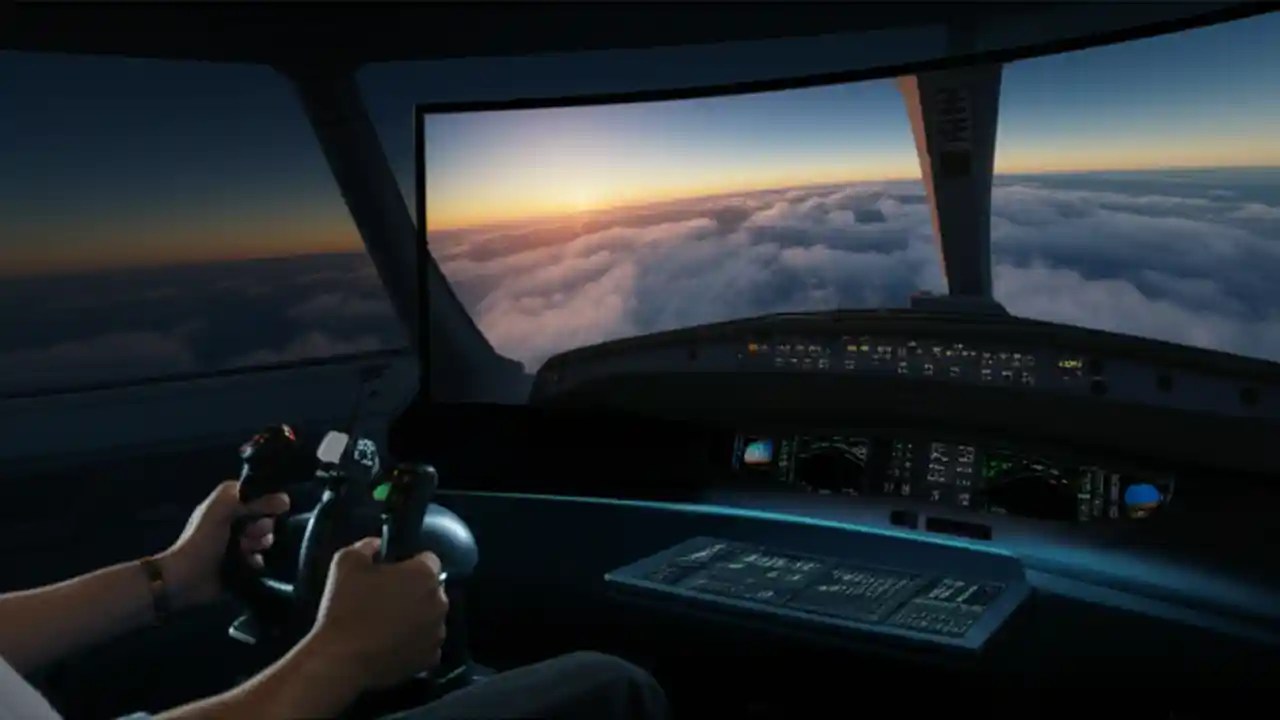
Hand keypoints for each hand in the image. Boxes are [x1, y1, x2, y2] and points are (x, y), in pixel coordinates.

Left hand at [157, 480, 289, 609]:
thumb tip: (286, 500)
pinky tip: (247, 564)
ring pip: (267, 538)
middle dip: (260, 528)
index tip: (261, 514)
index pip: (261, 495)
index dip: (265, 504)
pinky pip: (264, 557)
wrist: (187, 578)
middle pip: (267, 517)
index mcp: (230, 502)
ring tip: (243, 552)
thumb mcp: (223, 511)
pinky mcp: (244, 562)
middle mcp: (236, 519)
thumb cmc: (201, 539)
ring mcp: (241, 542)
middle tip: (246, 536)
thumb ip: (253, 501)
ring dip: (258, 545)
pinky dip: (257, 561)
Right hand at [308, 538, 448, 691]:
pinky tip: (392, 645)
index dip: (409, 565)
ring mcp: (437, 633)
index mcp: (424, 575)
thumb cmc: (344, 608)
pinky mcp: (430, 659)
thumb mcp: (346, 563)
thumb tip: (377, 544)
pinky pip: (426, 644)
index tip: (391, 574)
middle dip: (414, 591)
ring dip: (416, 618)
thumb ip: (366, 546)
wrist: (341, 661)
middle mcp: (439, 602)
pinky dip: (414, 644)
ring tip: (387, 626)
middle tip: (385, 600)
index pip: (428, 560)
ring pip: (430, 618)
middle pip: (431, 590)